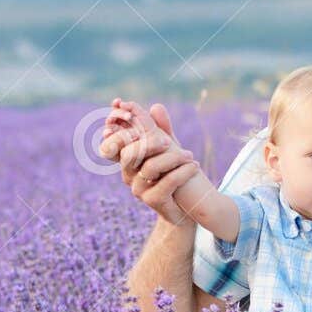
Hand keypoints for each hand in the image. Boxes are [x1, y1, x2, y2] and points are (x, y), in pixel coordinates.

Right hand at [99, 100, 197, 225]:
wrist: (188, 206)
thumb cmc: (175, 173)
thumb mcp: (169, 149)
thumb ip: (161, 129)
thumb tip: (156, 106)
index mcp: (128, 159)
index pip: (116, 140)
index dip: (119, 125)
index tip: (129, 109)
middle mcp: (128, 174)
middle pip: (129, 153)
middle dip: (149, 142)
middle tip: (168, 141)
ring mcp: (138, 189)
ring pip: (150, 167)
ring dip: (173, 158)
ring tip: (190, 155)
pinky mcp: (152, 201)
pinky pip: (166, 183)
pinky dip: (182, 172)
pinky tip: (194, 166)